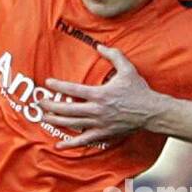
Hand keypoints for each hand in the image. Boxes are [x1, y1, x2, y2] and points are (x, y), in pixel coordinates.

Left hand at [40, 44, 156, 148]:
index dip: (58, 86)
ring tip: (44, 117)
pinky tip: (59, 145)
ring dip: (56, 121)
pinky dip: (70, 144)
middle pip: (67, 109)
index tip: (47, 83)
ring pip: (72, 124)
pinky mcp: (103, 134)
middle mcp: (96, 110)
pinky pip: (84, 141)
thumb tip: (99, 46)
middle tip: (40, 102)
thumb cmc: (139, 90)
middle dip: (51, 106)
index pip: (73, 90)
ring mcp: (99, 124)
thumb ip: (113, 55)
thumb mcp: (128, 68)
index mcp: (100, 94)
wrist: (151, 112)